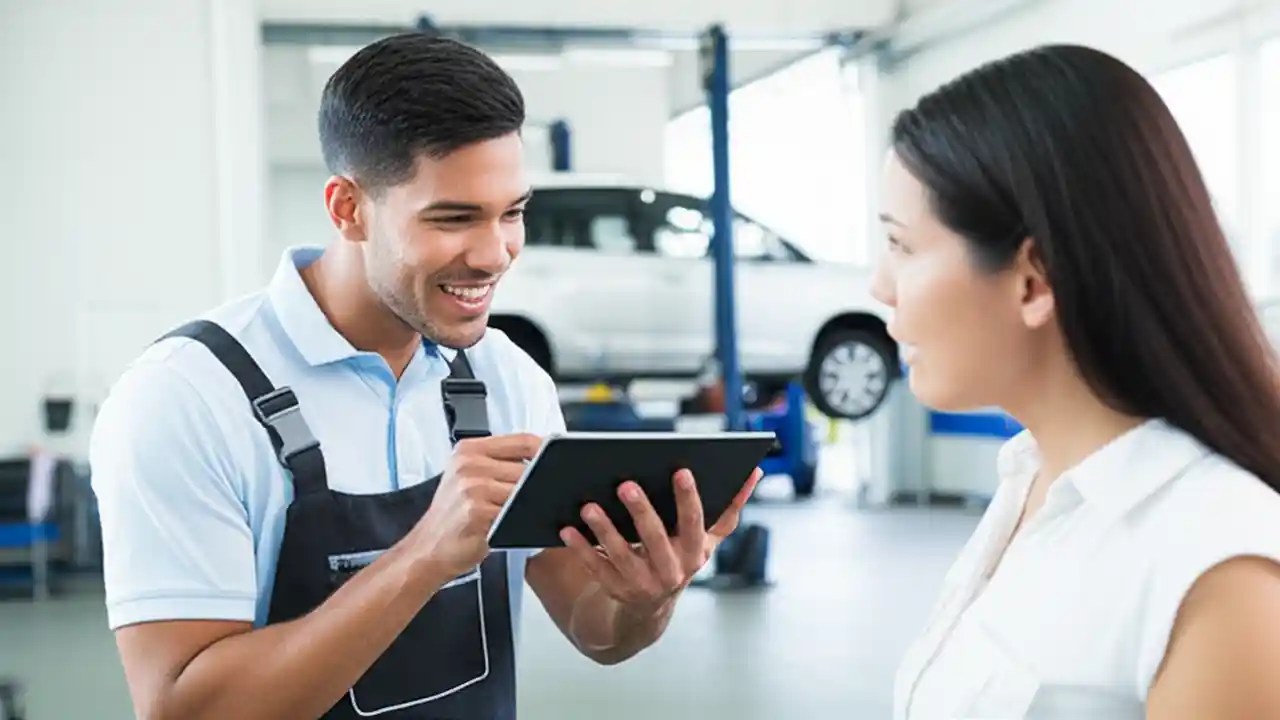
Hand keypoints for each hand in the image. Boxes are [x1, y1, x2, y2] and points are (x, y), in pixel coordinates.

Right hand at [412, 433, 542, 580]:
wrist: (427, 549)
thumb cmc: (451, 517)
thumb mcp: (466, 479)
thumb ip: (498, 465)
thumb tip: (541, 461)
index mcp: (468, 450)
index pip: (522, 440)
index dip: (546, 451)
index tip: (558, 461)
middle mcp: (469, 464)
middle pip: (527, 466)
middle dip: (542, 482)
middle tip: (547, 494)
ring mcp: (473, 487)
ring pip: (524, 490)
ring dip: (535, 502)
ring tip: (531, 511)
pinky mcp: (478, 511)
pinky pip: (516, 512)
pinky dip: (525, 519)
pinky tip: (521, 525)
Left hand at [559, 467, 763, 615]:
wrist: (651, 608)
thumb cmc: (681, 557)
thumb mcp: (708, 538)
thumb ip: (729, 507)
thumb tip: (754, 472)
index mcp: (695, 551)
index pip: (695, 521)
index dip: (689, 498)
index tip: (681, 469)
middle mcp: (672, 570)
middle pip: (655, 537)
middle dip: (641, 511)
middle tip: (625, 483)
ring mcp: (642, 583)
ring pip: (621, 554)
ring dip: (604, 529)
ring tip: (588, 505)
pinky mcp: (615, 589)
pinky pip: (595, 568)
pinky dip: (581, 548)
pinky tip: (567, 529)